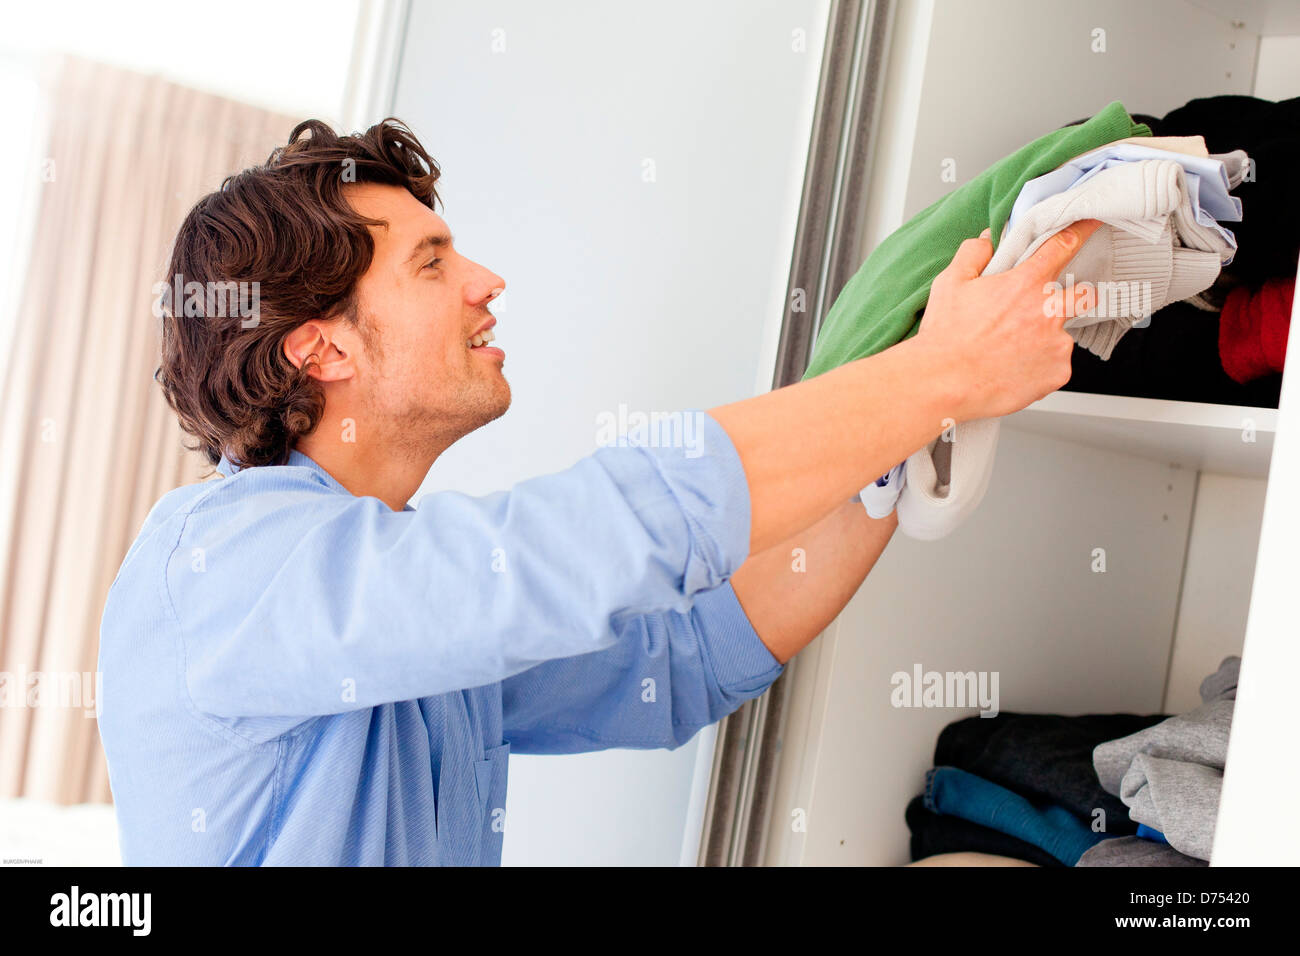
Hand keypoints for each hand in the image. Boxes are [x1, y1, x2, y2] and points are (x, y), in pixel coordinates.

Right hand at [912, 219, 1101, 423]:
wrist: (944, 384)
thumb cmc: (946, 338)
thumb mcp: (949, 284)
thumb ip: (972, 254)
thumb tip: (986, 241)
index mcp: (1026, 284)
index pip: (1063, 246)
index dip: (1080, 230)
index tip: (1091, 223)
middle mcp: (1048, 312)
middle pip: (1085, 294)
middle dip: (1075, 297)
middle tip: (1046, 310)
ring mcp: (1057, 344)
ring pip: (1063, 335)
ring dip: (1045, 339)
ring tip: (1011, 351)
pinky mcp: (1058, 373)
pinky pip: (1056, 366)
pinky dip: (1040, 367)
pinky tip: (1015, 369)